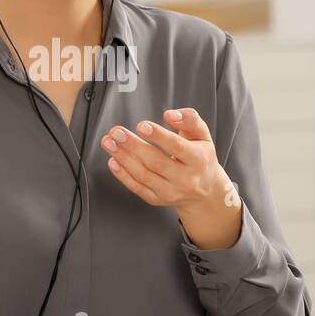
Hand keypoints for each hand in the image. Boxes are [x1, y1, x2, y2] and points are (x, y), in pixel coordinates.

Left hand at [100, 107, 242, 249]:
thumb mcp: (202, 135)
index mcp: (198, 160)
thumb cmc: (200, 157)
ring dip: (123, 158)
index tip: (142, 125)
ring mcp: (171, 192)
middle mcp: (185, 179)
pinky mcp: (158, 200)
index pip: (177, 147)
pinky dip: (122, 175)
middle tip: (117, 132)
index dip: (158, 136)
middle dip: (133, 146)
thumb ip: (189, 120)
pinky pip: (137, 188)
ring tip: (109, 142)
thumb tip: (170, 115)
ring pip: (143, 176)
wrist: (205, 190)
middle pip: (156, 162)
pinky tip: (113, 161)